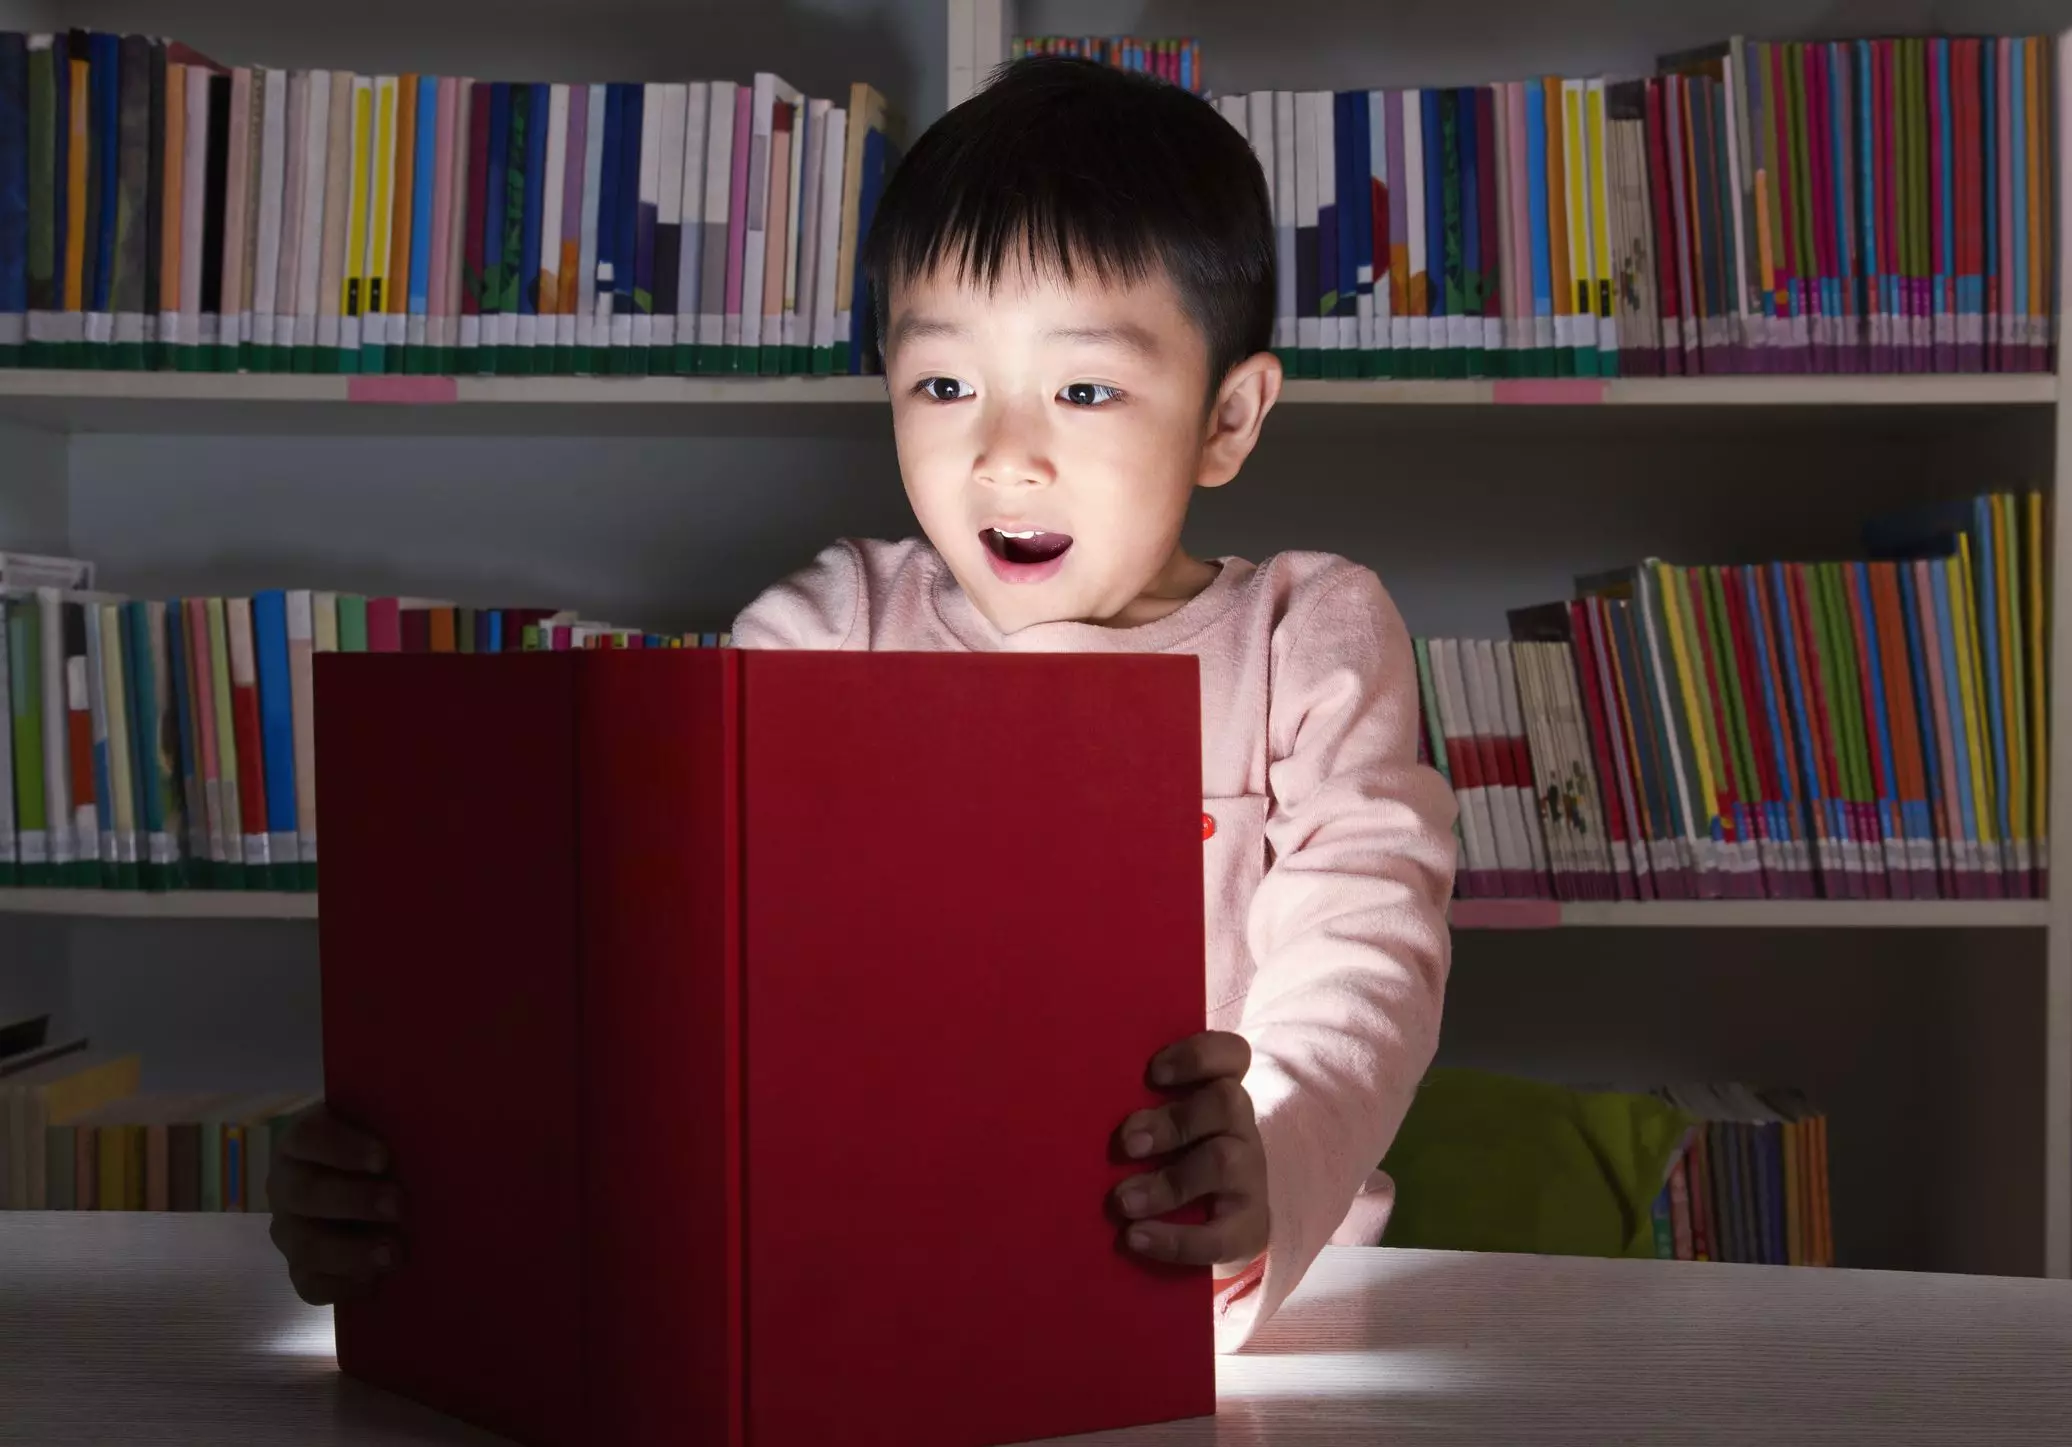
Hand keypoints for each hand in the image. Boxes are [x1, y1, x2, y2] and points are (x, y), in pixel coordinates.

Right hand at [267, 1104, 404, 1304]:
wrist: (370, 1190)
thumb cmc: (380, 1151)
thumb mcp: (383, 1129)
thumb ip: (394, 1125)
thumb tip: (430, 1131)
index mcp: (301, 1141)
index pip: (308, 1137)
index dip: (342, 1148)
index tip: (384, 1158)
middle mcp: (285, 1184)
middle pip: (304, 1193)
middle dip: (354, 1201)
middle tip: (399, 1206)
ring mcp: (288, 1229)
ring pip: (305, 1245)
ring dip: (350, 1253)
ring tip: (393, 1254)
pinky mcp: (300, 1267)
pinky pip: (310, 1285)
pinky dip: (343, 1285)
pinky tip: (375, 1281)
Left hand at [1110, 1030, 1268, 1271]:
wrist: (1216, 1229)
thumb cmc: (1170, 1159)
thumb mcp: (1161, 1128)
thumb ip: (1136, 1110)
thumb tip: (1071, 1106)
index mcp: (1218, 1093)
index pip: (1231, 1054)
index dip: (1198, 1055)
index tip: (1153, 1072)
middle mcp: (1239, 1128)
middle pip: (1225, 1103)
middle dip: (1172, 1121)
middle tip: (1125, 1143)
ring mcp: (1249, 1177)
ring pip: (1222, 1162)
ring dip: (1167, 1182)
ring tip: (1122, 1201)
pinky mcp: (1247, 1229)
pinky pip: (1218, 1236)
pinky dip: (1174, 1240)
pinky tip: (1135, 1238)